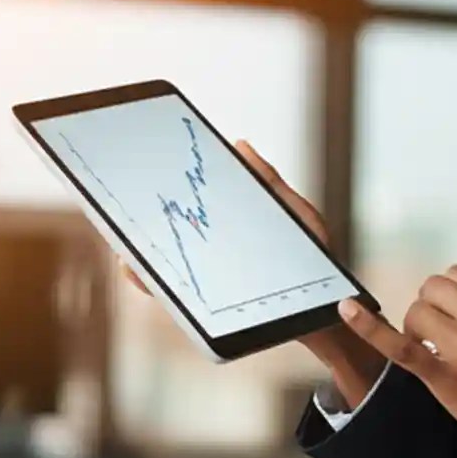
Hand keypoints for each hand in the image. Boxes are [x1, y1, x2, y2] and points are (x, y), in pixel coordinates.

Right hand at [118, 140, 383, 406]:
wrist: (332, 311)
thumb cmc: (315, 261)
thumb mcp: (296, 215)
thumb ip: (268, 184)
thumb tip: (239, 145)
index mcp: (232, 229)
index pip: (192, 209)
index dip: (167, 194)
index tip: (144, 174)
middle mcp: (217, 256)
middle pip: (171, 238)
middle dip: (144, 225)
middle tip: (124, 208)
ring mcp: (215, 282)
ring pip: (166, 268)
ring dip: (140, 257)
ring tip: (126, 245)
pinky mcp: (217, 307)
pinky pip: (178, 298)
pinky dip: (155, 287)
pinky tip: (141, 275)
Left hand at [337, 264, 456, 457]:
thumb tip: (455, 302)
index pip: (456, 275)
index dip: (447, 296)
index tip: (452, 318)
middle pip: (432, 288)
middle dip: (430, 310)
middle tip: (441, 339)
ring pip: (417, 312)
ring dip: (417, 330)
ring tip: (436, 355)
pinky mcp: (446, 377)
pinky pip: (400, 344)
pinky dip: (369, 327)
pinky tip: (347, 312)